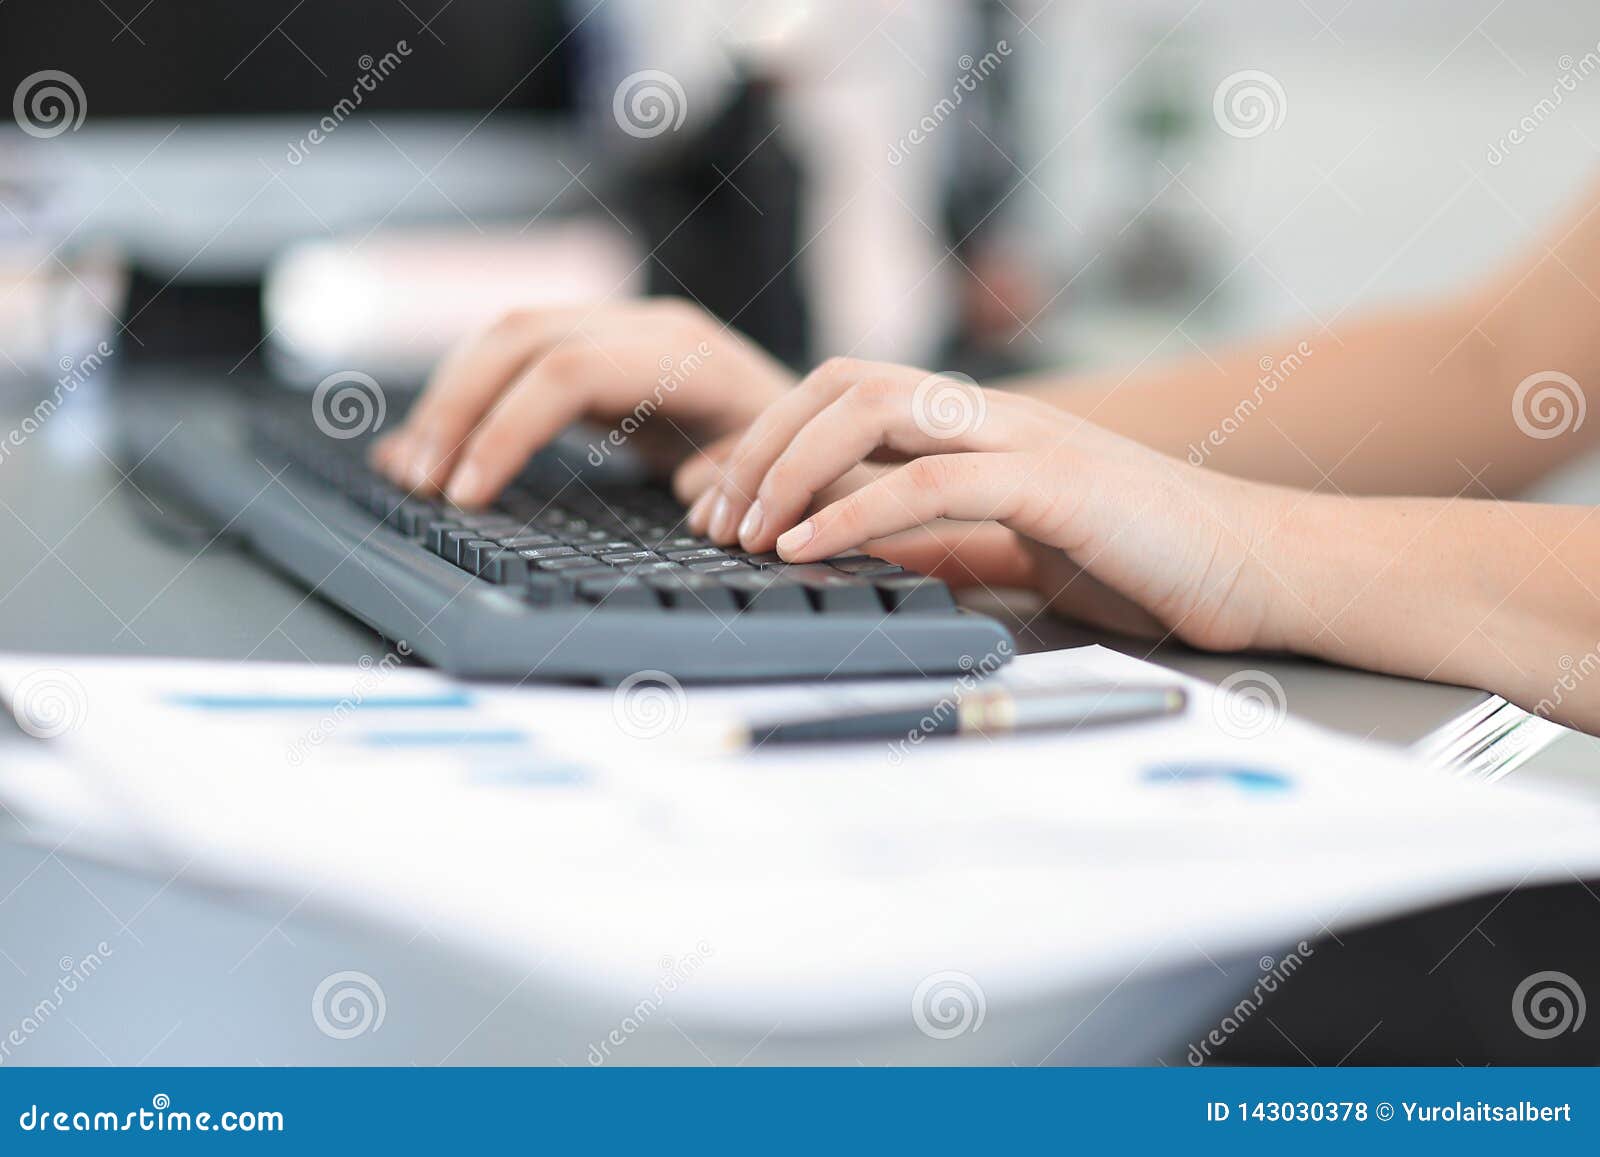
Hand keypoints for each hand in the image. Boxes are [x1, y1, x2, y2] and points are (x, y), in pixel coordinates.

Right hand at [370, 299, 793, 506]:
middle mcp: (640, 326)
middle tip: (422, 484)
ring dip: (448, 402)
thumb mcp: (780, 477)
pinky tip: (427, 447)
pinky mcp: (591, 353)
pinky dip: (463, 401)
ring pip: (502, 339)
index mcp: (684, 353)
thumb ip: (739, 486)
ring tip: (412, 473)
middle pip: (517, 338)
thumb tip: (698, 501)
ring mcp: (612, 331)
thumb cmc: (797, 457)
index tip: (468, 497)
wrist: (812, 422)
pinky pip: (510, 361)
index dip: (507, 429)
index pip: (567, 369)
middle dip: (457, 410)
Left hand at [680, 357, 1293, 650]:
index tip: (723, 506)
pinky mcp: (1054, 482)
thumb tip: (853, 551)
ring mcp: (1024, 437)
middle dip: (762, 443)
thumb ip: (938, 541)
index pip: (849, 394)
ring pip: (874, 408)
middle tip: (715, 517)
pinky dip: (854, 512)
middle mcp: (992, 414)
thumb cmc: (1144, 559)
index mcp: (979, 424)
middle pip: (845, 381)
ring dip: (791, 468)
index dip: (772, 439)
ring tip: (746, 533)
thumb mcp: (1013, 550)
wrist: (1258, 569)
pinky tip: (807, 549)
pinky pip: (933, 480)